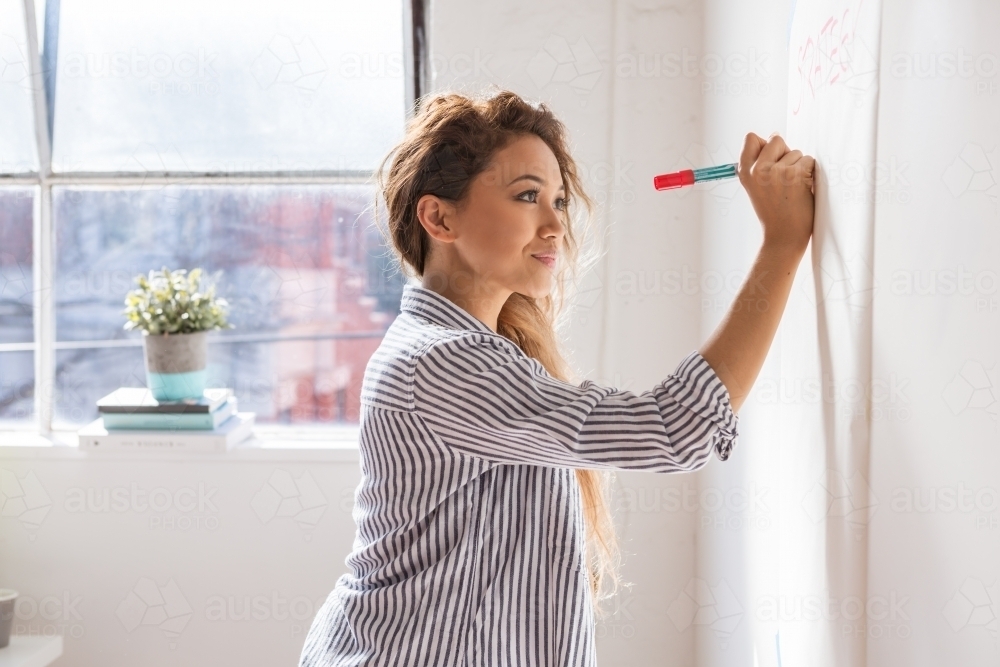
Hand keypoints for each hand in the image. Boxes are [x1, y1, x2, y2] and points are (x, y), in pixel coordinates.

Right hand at [737, 132, 815, 254]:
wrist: (783, 237)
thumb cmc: (773, 212)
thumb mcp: (756, 187)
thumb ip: (760, 163)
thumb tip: (775, 136)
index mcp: (745, 172)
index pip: (751, 138)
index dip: (764, 145)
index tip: (771, 159)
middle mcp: (758, 170)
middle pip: (776, 139)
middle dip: (785, 153)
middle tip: (784, 177)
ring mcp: (777, 172)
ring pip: (796, 152)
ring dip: (799, 167)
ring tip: (793, 189)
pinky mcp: (796, 175)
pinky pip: (809, 161)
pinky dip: (810, 174)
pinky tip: (803, 190)